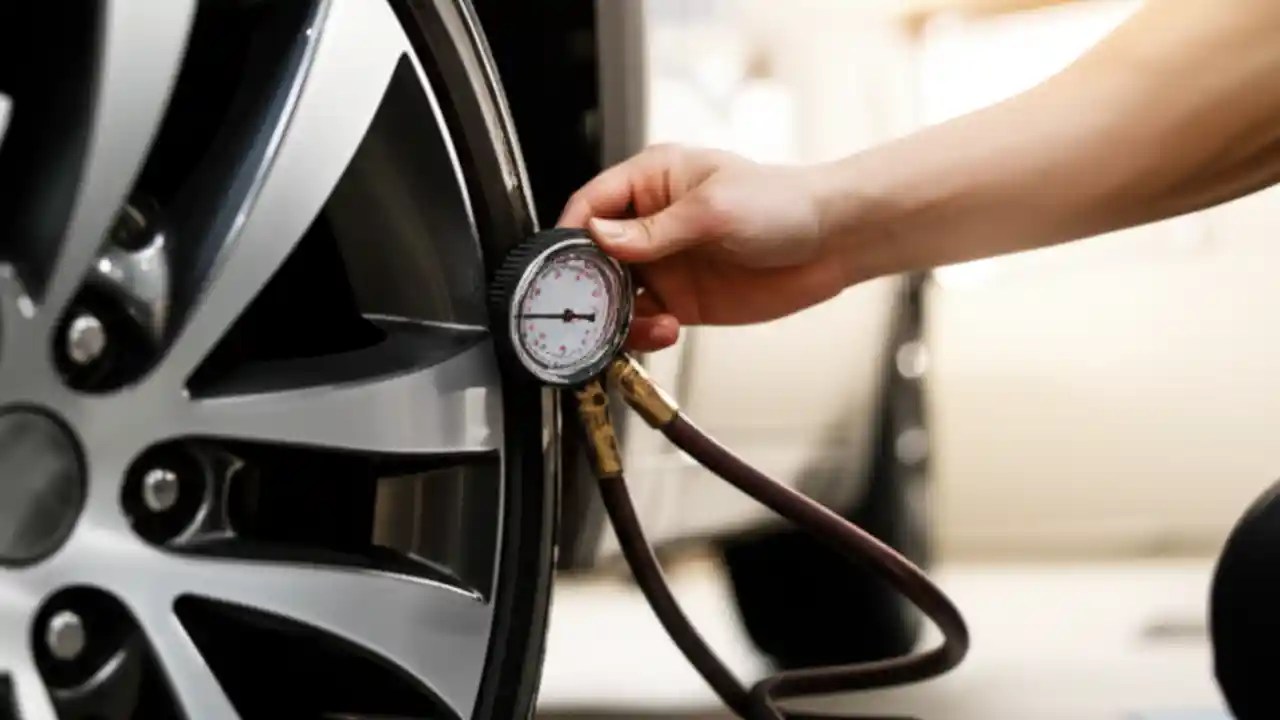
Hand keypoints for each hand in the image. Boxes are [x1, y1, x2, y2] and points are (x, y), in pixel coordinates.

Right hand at [557, 144, 849, 351]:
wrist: (832, 242)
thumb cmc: (782, 202)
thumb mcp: (714, 209)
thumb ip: (654, 229)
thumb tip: (599, 236)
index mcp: (652, 180)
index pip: (591, 203)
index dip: (570, 234)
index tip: (559, 264)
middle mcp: (650, 222)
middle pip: (592, 255)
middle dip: (586, 283)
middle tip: (588, 307)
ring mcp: (664, 263)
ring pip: (613, 294)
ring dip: (614, 315)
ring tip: (633, 325)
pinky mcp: (680, 300)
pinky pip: (643, 321)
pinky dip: (643, 333)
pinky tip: (663, 331)